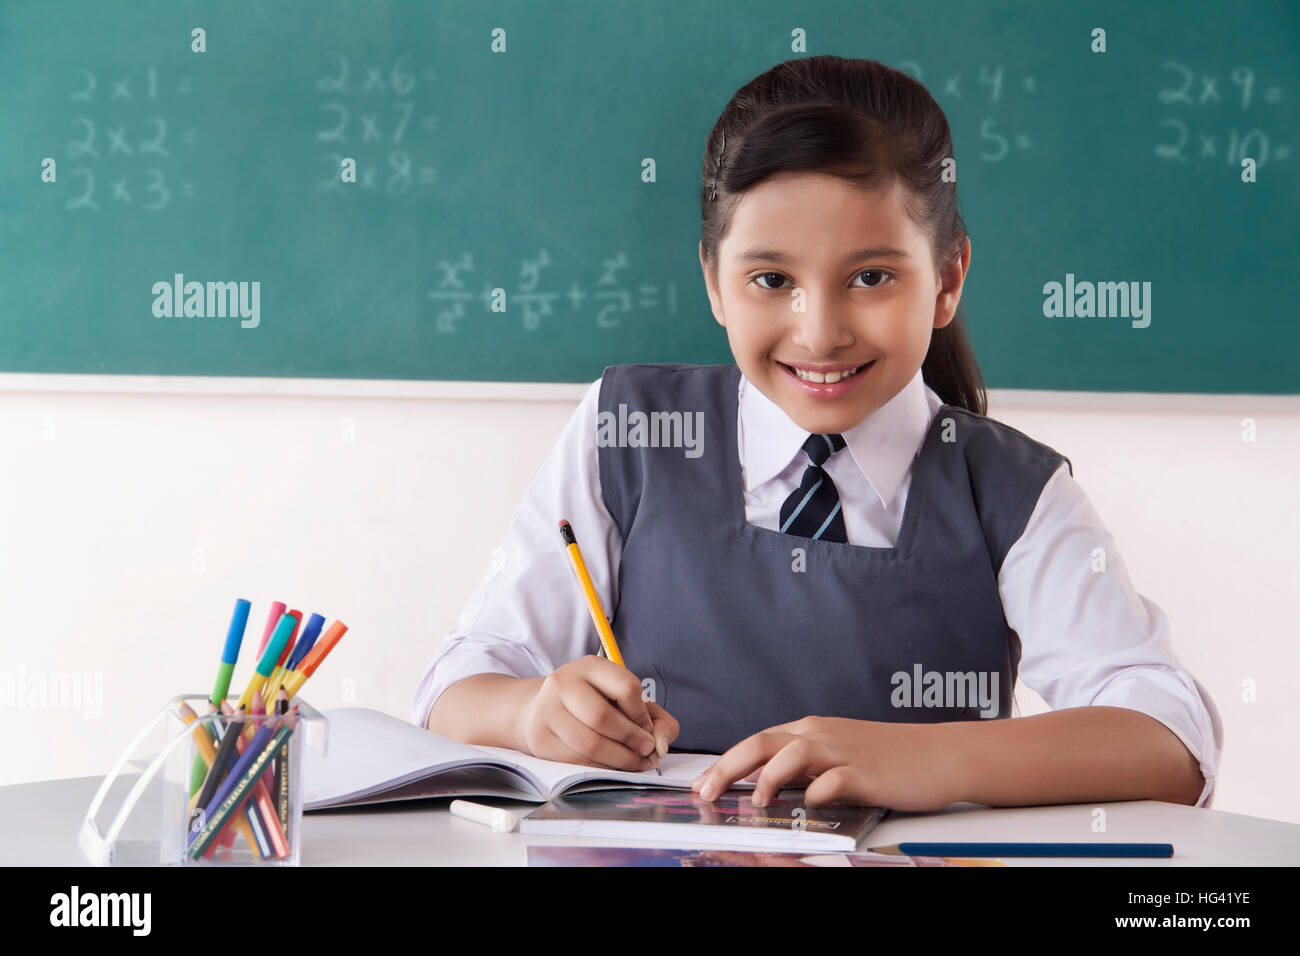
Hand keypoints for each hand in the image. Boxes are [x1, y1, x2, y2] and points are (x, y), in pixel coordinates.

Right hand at [518, 655, 678, 771]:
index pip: (626, 687)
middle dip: (631, 739)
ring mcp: (547, 710)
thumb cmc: (596, 704)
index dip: (642, 715)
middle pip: (602, 717)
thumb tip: (661, 746)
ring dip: (618, 759)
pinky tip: (611, 766)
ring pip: (588, 743)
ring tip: (633, 762)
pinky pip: (575, 760)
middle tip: (645, 750)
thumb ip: (658, 720)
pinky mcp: (539, 737)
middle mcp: (564, 682)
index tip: (647, 729)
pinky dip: (600, 768)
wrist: (543, 709)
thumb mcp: (627, 701)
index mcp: (590, 666)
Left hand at [690, 716, 964, 811]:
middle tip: (705, 793)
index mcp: (809, 731)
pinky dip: (818, 791)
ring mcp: (844, 752)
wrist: (938, 754)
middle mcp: (821, 735)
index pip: (756, 742)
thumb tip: (763, 783)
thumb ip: (802, 766)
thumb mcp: (836, 754)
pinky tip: (809, 803)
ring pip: (793, 753)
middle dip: (727, 768)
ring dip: (768, 776)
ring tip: (755, 800)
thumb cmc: (886, 758)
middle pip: (763, 743)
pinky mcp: (867, 772)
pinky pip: (836, 779)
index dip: (724, 763)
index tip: (700, 784)